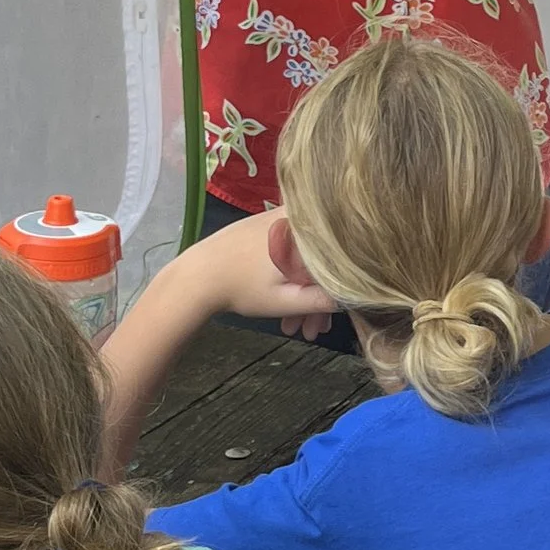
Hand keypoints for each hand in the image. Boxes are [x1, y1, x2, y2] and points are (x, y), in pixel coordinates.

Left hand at [177, 207, 339, 341]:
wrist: (195, 275)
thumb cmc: (242, 288)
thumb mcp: (286, 300)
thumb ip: (322, 300)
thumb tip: (354, 297)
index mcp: (305, 233)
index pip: (336, 264)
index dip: (336, 298)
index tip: (324, 324)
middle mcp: (296, 219)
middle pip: (320, 262)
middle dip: (316, 300)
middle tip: (309, 331)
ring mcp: (279, 219)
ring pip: (305, 258)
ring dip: (303, 290)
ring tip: (292, 324)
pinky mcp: (265, 224)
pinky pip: (290, 250)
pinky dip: (291, 273)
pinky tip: (282, 299)